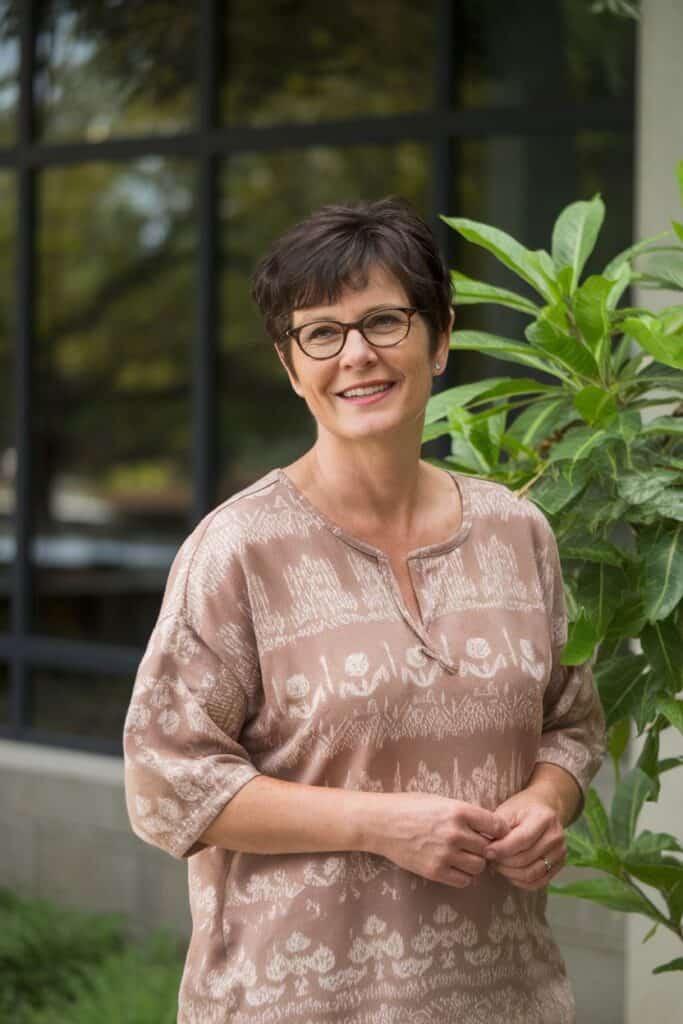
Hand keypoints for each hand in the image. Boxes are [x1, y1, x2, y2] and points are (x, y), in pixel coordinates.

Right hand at [371, 793, 509, 888]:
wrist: (381, 823)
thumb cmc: (409, 806)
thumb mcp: (439, 801)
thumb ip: (463, 813)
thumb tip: (487, 825)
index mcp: (458, 811)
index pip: (496, 825)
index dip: (498, 830)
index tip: (493, 832)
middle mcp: (455, 833)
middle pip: (488, 848)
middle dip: (484, 847)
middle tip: (474, 845)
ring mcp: (445, 854)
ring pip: (479, 867)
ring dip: (475, 862)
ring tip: (463, 856)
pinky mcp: (435, 871)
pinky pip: (463, 881)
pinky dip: (463, 875)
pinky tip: (454, 866)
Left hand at [482, 790, 565, 889]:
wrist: (543, 809)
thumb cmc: (521, 809)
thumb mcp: (508, 810)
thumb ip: (498, 829)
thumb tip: (486, 850)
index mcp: (544, 818)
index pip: (522, 840)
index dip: (502, 849)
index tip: (486, 852)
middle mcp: (556, 836)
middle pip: (526, 859)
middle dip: (503, 862)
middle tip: (489, 859)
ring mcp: (560, 853)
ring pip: (531, 874)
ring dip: (510, 873)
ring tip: (497, 865)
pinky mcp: (560, 865)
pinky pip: (538, 883)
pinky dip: (520, 882)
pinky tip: (509, 873)